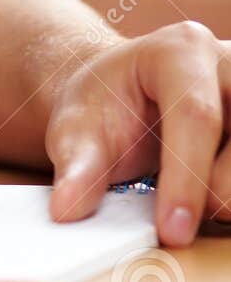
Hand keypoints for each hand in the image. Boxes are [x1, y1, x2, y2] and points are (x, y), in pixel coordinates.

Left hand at [47, 21, 230, 244]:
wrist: (126, 95)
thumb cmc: (103, 108)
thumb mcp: (75, 130)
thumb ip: (75, 168)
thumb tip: (67, 210)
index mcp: (178, 48)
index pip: (194, 113)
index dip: (186, 179)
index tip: (172, 232)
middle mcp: (227, 59)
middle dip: (215, 189)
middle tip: (178, 215)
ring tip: (198, 196)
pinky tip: (216, 196)